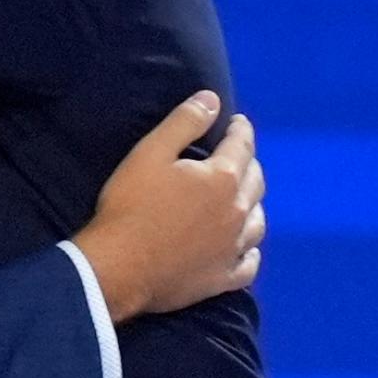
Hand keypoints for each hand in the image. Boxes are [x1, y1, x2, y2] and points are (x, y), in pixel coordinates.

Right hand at [70, 91, 265, 321]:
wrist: (119, 266)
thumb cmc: (130, 205)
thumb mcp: (150, 153)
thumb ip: (184, 122)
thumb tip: (212, 100)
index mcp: (222, 179)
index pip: (242, 145)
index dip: (241, 130)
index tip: (238, 122)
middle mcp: (237, 212)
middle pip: (256, 181)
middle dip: (249, 163)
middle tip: (237, 155)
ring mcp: (232, 248)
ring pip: (258, 222)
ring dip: (253, 204)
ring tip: (243, 198)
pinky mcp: (222, 278)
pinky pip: (249, 263)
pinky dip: (250, 250)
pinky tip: (245, 248)